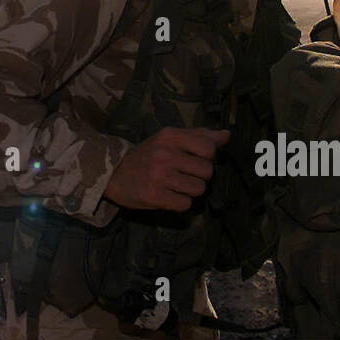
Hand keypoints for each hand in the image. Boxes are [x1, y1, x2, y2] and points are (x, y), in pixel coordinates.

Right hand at [103, 127, 227, 211]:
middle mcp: (164, 154)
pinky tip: (170, 196)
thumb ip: (198, 135)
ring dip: (191, 191)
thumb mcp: (169, 139)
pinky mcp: (154, 196)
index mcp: (169, 136)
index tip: (196, 159)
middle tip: (185, 175)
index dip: (208, 157)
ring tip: (177, 186)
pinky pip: (185, 204)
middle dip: (200, 176)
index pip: (209, 147)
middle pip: (207, 171)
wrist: (113, 173)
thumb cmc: (147, 155)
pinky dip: (181, 203)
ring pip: (199, 189)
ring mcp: (159, 176)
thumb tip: (226, 135)